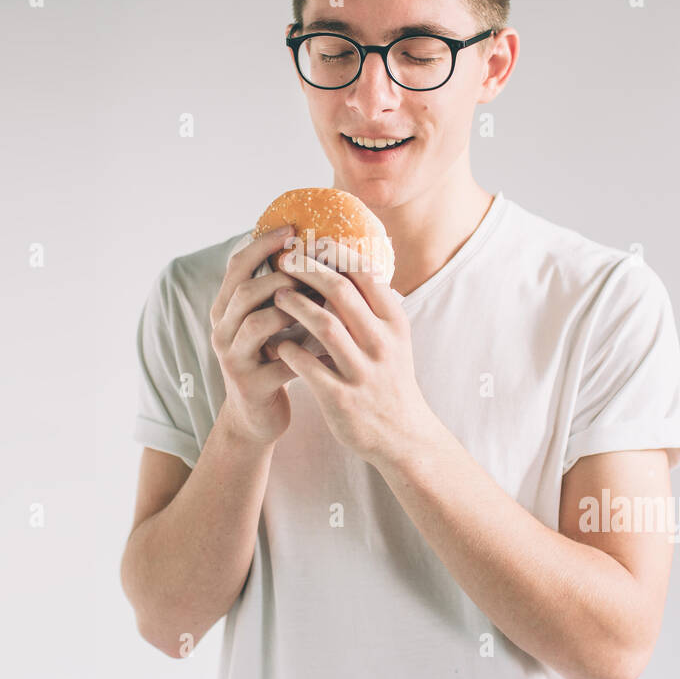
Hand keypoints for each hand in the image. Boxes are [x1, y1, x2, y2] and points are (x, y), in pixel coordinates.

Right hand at [208, 225, 304, 445]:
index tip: (292, 227)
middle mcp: (222, 330)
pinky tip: (334, 345)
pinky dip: (310, 351)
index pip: (236, 266)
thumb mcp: (270, 322)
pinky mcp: (251, 386)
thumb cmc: (273, 359)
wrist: (257, 417)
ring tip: (324, 301)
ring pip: (257, 324)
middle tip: (316, 266)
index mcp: (226, 309)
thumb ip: (282, 292)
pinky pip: (282, 363)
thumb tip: (317, 250)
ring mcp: (233, 359)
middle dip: (283, 275)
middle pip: (246, 291)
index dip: (263, 244)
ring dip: (293, 309)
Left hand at [270, 238, 441, 468]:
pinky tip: (277, 343)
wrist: (402, 436)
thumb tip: (352, 264)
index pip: (366, 274)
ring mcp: (362, 371)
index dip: (336, 254)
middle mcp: (381, 343)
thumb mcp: (394, 339)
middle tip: (285, 261)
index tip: (312, 242)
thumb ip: (375, 306)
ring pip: (324, 325)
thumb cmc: (390, 380)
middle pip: (341, 292)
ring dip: (295, 305)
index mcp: (394, 323)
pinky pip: (308, 366)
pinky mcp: (342, 398)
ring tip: (276, 295)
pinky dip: (289, 349)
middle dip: (309, 271)